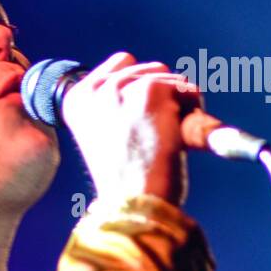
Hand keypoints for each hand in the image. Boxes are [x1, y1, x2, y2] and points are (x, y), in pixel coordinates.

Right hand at [60, 52, 200, 206]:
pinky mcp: (153, 91)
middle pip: (150, 69)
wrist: (133, 206)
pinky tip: (176, 140)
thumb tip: (162, 81)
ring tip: (163, 141)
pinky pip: (189, 91)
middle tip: (154, 138)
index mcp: (77, 98)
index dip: (141, 92)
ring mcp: (125, 87)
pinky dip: (194, 114)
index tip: (140, 124)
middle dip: (162, 99)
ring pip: (171, 78)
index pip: (121, 64)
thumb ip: (118, 105)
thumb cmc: (126, 182)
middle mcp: (97, 88)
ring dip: (178, 106)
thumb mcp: (106, 136)